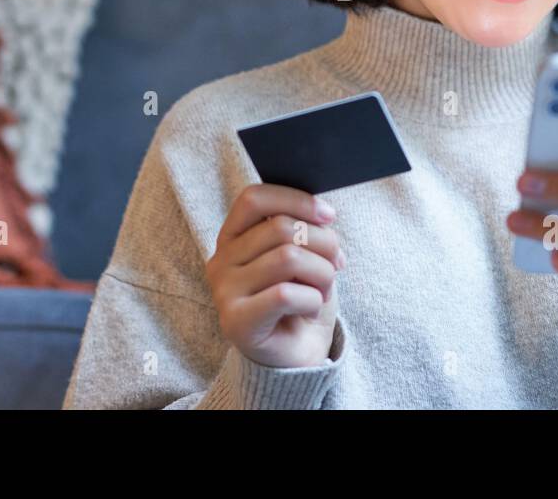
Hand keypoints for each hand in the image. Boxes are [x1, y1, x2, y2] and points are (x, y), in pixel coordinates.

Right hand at [206, 183, 346, 368]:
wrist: (293, 359)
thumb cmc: (299, 301)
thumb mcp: (302, 256)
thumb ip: (302, 231)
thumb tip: (324, 216)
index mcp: (231, 238)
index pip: (253, 199)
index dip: (296, 200)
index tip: (328, 216)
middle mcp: (220, 262)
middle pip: (281, 227)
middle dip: (323, 243)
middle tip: (336, 264)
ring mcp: (223, 292)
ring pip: (288, 257)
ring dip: (322, 274)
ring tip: (323, 290)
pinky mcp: (236, 321)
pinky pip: (286, 294)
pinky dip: (313, 300)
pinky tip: (311, 310)